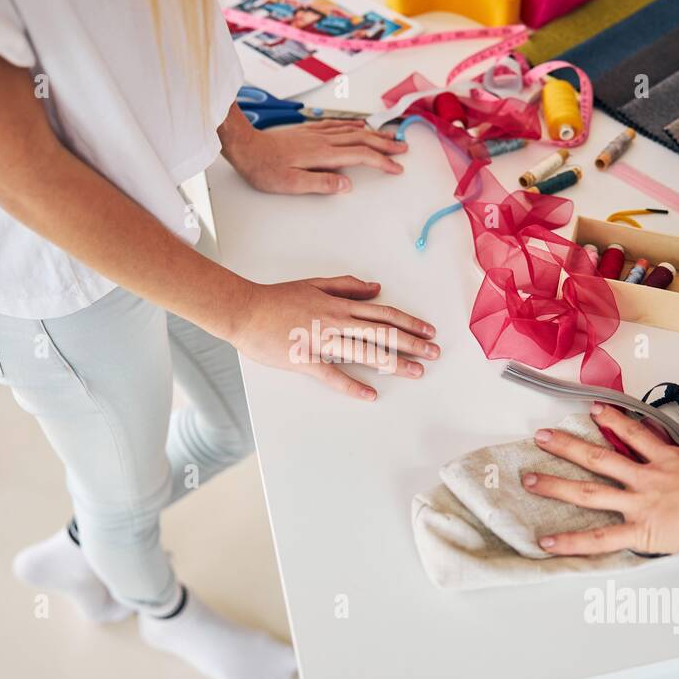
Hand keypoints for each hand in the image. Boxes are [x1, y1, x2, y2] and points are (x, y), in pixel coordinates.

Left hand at [222, 115, 406, 194]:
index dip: (381, 162)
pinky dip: (353, 124)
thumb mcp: (291, 184)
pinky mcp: (308, 131)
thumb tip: (347, 184)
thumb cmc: (264, 169)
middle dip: (385, 144)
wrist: (245, 147)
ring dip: (373, 133)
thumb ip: (321, 183)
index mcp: (322, 154)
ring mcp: (316, 133)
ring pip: (352, 130)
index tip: (397, 168)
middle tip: (404, 148)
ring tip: (390, 135)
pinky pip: (337, 124)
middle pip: (362, 139)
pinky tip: (359, 124)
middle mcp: (323, 140)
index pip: (360, 157)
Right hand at [230, 276, 438, 399]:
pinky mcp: (305, 360)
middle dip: (412, 344)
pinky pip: (333, 375)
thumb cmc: (276, 299)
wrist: (245, 310)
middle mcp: (335, 322)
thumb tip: (375, 288)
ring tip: (416, 372)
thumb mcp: (315, 284)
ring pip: (365, 352)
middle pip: (382, 333)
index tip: (428, 331)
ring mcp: (321, 342)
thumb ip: (346, 287)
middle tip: (434, 354)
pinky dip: (352, 385)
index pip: (382, 313)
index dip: (409, 322)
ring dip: (394, 363)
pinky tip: (370, 394)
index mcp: (338, 305)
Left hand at [520, 403, 678, 554]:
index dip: (614, 420)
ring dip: (556, 484)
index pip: (635, 435)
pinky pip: (600, 538)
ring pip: (588, 492)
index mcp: (667, 461)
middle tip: (542, 437)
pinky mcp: (640, 530)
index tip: (598, 409)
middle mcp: (645, 478)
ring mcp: (638, 503)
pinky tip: (548, 543)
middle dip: (567, 446)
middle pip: (597, 458)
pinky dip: (572, 542)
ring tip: (529, 480)